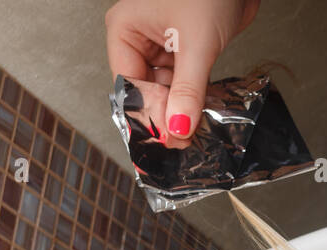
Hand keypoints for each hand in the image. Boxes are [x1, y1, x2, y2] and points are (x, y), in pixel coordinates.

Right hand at [105, 0, 261, 149]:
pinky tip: (202, 117)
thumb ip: (188, 91)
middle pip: (146, 90)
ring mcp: (163, 44)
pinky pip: (185, 82)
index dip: (147, 115)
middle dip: (165, 115)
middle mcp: (139, 38)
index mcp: (124, 30)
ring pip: (167, 89)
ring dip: (181, 110)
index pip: (129, 85)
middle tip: (183, 142)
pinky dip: (194, 99)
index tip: (167, 139)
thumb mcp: (197, 46)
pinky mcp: (186, 49)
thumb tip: (178, 128)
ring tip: (195, 133)